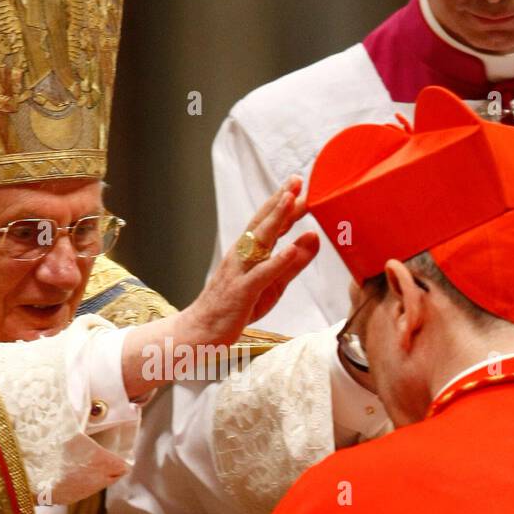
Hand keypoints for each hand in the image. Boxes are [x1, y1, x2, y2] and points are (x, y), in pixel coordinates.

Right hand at [175, 177, 318, 348]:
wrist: (200, 333)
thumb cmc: (234, 308)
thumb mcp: (272, 285)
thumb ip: (294, 264)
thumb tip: (313, 238)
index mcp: (248, 253)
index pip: (268, 223)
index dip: (284, 204)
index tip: (301, 184)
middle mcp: (241, 256)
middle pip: (262, 223)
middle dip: (280, 201)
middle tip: (296, 180)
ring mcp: (239, 272)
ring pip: (259, 241)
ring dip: (276, 219)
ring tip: (292, 200)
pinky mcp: (241, 292)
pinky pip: (261, 274)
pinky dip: (277, 261)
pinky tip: (292, 249)